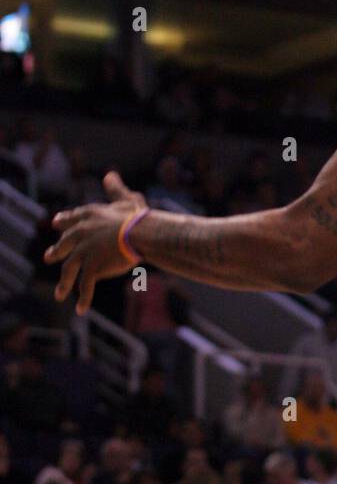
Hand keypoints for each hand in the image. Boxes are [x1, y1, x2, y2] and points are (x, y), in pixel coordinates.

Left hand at [45, 171, 146, 314]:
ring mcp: (83, 251)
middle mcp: (80, 233)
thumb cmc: (137, 216)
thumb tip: (109, 174)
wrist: (140, 234)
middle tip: (49, 257)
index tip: (56, 223)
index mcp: (89, 215)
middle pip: (65, 245)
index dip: (64, 222)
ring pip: (69, 269)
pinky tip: (81, 309)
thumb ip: (115, 189)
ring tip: (60, 294)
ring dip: (65, 284)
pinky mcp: (90, 267)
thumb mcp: (126, 198)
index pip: (72, 219)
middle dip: (56, 252)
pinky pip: (85, 286)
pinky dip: (83, 298)